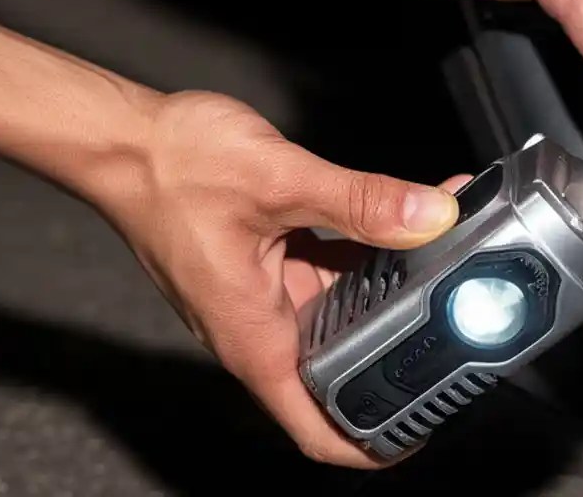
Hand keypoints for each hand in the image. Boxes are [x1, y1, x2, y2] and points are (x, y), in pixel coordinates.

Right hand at [94, 90, 466, 467]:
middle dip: (400, 351)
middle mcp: (261, 327)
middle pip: (342, 368)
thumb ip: (361, 202)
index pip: (315, 428)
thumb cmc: (169, 170)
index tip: (418, 434)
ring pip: (345, 310)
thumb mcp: (280, 181)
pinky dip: (373, 251)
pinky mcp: (271, 261)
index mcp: (256, 338)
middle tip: (459, 331)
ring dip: (395, 290)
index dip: (369, 445)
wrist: (123, 137)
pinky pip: (333, 268)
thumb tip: (431, 218)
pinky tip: (410, 222)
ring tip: (450, 269)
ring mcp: (267, 294)